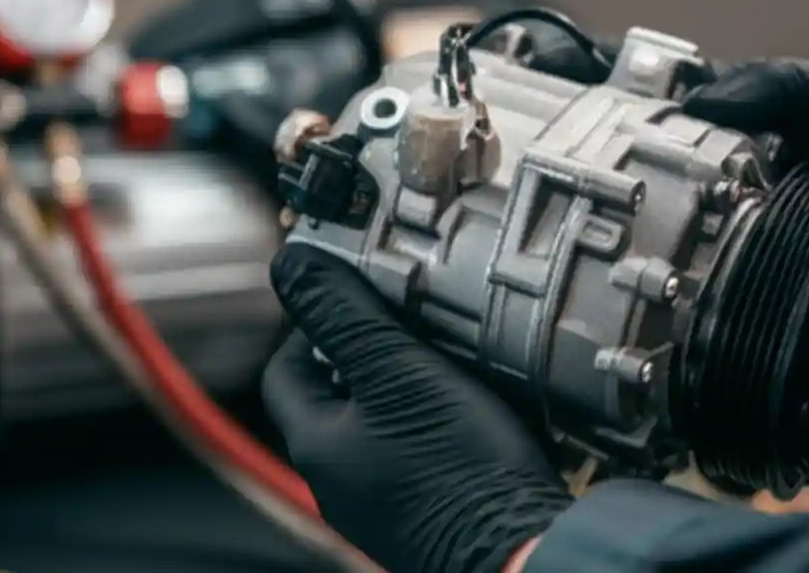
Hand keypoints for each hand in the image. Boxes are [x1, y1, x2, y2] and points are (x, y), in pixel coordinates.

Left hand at [264, 244, 570, 572]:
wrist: (522, 555)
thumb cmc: (457, 470)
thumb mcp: (396, 370)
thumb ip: (342, 315)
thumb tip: (291, 265)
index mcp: (317, 445)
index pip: (286, 368)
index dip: (314, 324)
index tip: (353, 297)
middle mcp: (341, 480)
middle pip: (337, 394)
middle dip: (370, 351)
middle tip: (408, 321)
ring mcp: (384, 500)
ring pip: (382, 421)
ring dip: (408, 384)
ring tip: (447, 356)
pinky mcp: (429, 510)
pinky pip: (419, 450)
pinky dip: (438, 419)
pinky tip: (474, 406)